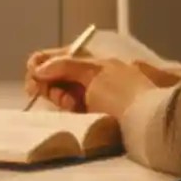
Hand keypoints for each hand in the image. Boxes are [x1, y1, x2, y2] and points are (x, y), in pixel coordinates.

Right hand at [25, 49, 180, 102]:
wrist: (147, 122)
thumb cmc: (123, 94)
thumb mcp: (94, 72)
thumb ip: (64, 66)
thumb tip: (38, 68)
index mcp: (95, 62)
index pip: (60, 57)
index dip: (43, 63)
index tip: (32, 72)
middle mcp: (92, 77)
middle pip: (57, 75)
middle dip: (47, 80)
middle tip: (39, 89)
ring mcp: (91, 98)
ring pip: (60, 93)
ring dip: (57, 95)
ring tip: (68, 102)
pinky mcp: (92, 117)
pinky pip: (68, 110)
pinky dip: (64, 109)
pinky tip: (70, 110)